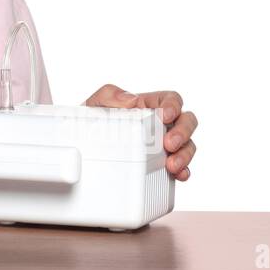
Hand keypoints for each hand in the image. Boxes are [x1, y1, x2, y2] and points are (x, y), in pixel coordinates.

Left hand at [82, 84, 197, 180]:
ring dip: (184, 154)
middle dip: (183, 132)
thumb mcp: (95, 104)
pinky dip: (183, 171)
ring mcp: (164, 146)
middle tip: (170, 143)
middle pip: (186, 121)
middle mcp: (161, 125)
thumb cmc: (91, 123)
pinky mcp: (161, 166)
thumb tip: (130, 100)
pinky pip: (180, 168)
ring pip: (187, 145)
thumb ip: (109, 94)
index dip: (174, 105)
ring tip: (172, 165)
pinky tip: (179, 175)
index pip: (170, 99)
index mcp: (148, 106)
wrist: (82, 150)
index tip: (166, 115)